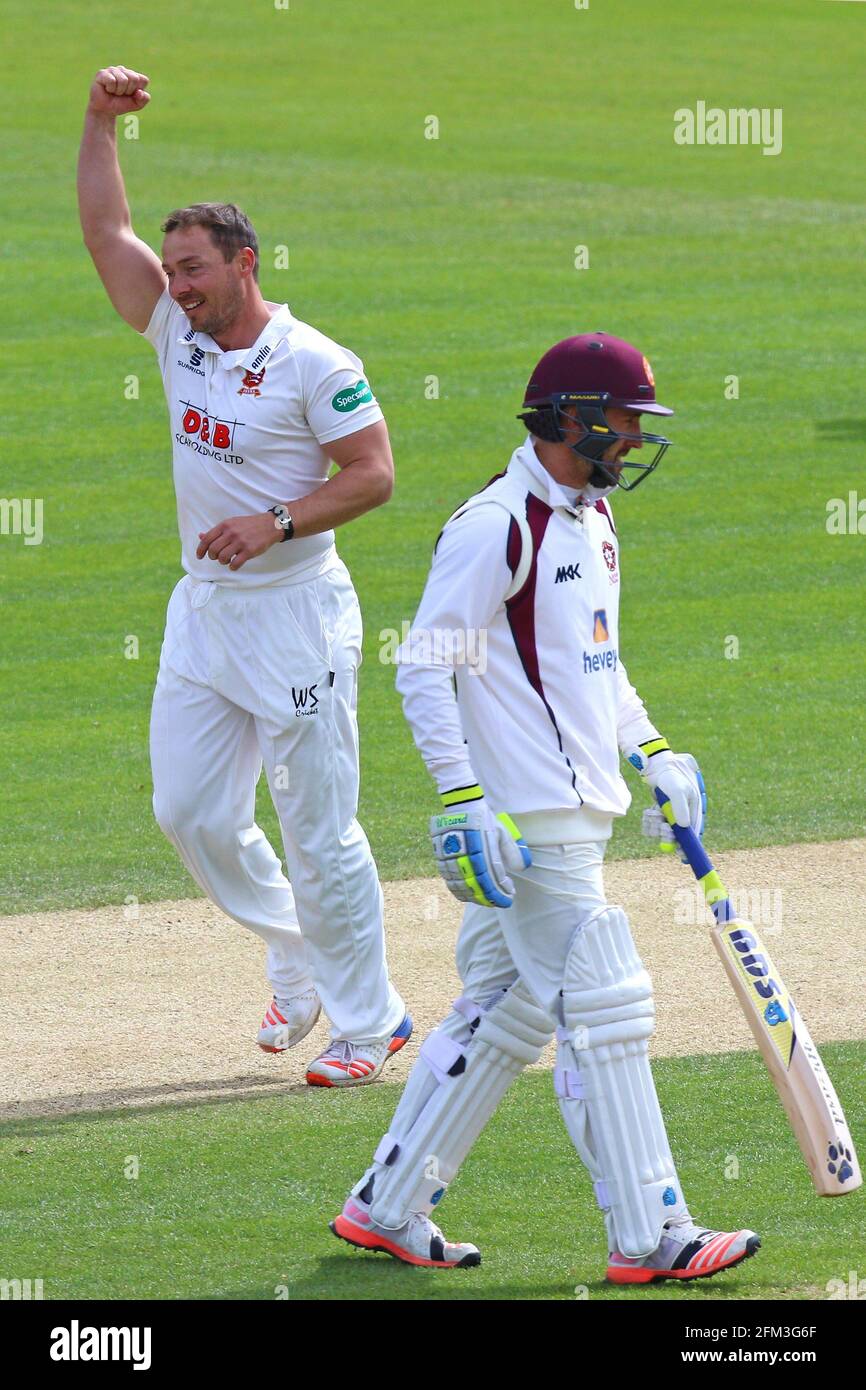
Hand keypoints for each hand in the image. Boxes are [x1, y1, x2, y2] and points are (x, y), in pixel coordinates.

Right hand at [88, 66, 150, 116]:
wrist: (105, 111)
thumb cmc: (121, 105)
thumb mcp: (137, 105)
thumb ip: (144, 99)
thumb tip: (140, 92)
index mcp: (134, 76)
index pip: (144, 80)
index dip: (138, 92)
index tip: (131, 95)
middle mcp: (124, 70)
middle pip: (134, 78)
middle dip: (128, 91)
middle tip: (121, 94)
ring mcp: (113, 70)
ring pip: (123, 80)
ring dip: (119, 91)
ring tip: (114, 92)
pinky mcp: (102, 72)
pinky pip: (112, 80)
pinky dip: (110, 89)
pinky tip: (107, 89)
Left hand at [196, 512, 283, 569]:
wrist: (270, 525)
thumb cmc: (249, 525)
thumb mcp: (231, 523)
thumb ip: (216, 531)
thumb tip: (200, 536)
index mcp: (225, 525)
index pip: (206, 539)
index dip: (200, 550)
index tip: (199, 556)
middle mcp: (231, 533)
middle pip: (213, 550)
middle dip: (213, 557)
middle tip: (217, 558)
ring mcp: (240, 542)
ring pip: (222, 557)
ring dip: (222, 562)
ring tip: (227, 560)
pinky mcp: (249, 550)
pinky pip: (235, 563)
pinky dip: (232, 567)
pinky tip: (234, 565)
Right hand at [430, 791, 530, 908]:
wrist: (461, 807)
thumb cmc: (484, 821)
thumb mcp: (502, 833)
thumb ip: (512, 851)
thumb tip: (522, 868)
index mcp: (484, 851)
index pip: (494, 879)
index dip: (502, 891)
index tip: (510, 896)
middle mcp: (467, 858)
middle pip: (478, 887)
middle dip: (490, 898)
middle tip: (499, 902)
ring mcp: (453, 859)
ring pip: (463, 887)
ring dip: (475, 898)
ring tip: (485, 901)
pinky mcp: (442, 859)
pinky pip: (449, 881)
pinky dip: (459, 891)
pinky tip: (467, 896)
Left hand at [626, 743, 706, 859]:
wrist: (656, 766)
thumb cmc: (670, 776)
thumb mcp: (677, 791)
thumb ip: (681, 808)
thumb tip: (684, 826)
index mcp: (693, 810)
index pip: (694, 833)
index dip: (689, 845)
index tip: (682, 855)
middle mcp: (683, 814)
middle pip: (677, 835)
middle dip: (668, 834)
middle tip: (662, 827)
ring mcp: (670, 814)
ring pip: (663, 830)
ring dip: (656, 826)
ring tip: (653, 814)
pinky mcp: (659, 812)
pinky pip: (653, 825)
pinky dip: (649, 821)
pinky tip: (648, 812)